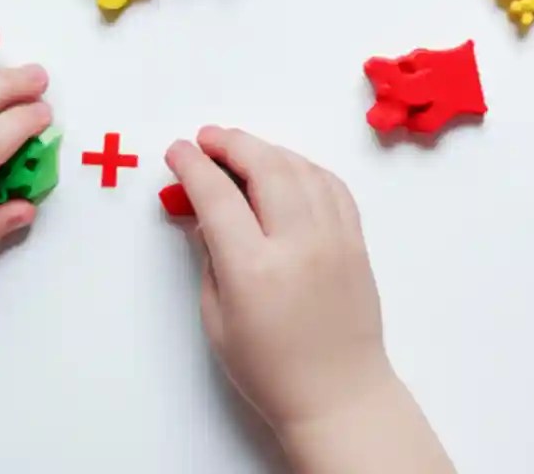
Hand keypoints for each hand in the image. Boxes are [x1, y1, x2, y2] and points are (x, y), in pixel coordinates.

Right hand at [166, 127, 453, 472]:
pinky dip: (304, 167)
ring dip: (266, 149)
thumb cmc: (270, 370)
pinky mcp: (356, 242)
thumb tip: (205, 214)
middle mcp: (299, 245)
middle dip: (230, 144)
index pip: (218, 196)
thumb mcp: (217, 320)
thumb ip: (209, 259)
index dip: (193, 166)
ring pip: (300, 168)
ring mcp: (334, 239)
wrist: (339, 395)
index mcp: (255, 270)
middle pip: (264, 167)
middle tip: (207, 139)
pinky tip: (285, 168)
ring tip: (240, 149)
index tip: (178, 152)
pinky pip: (332, 185)